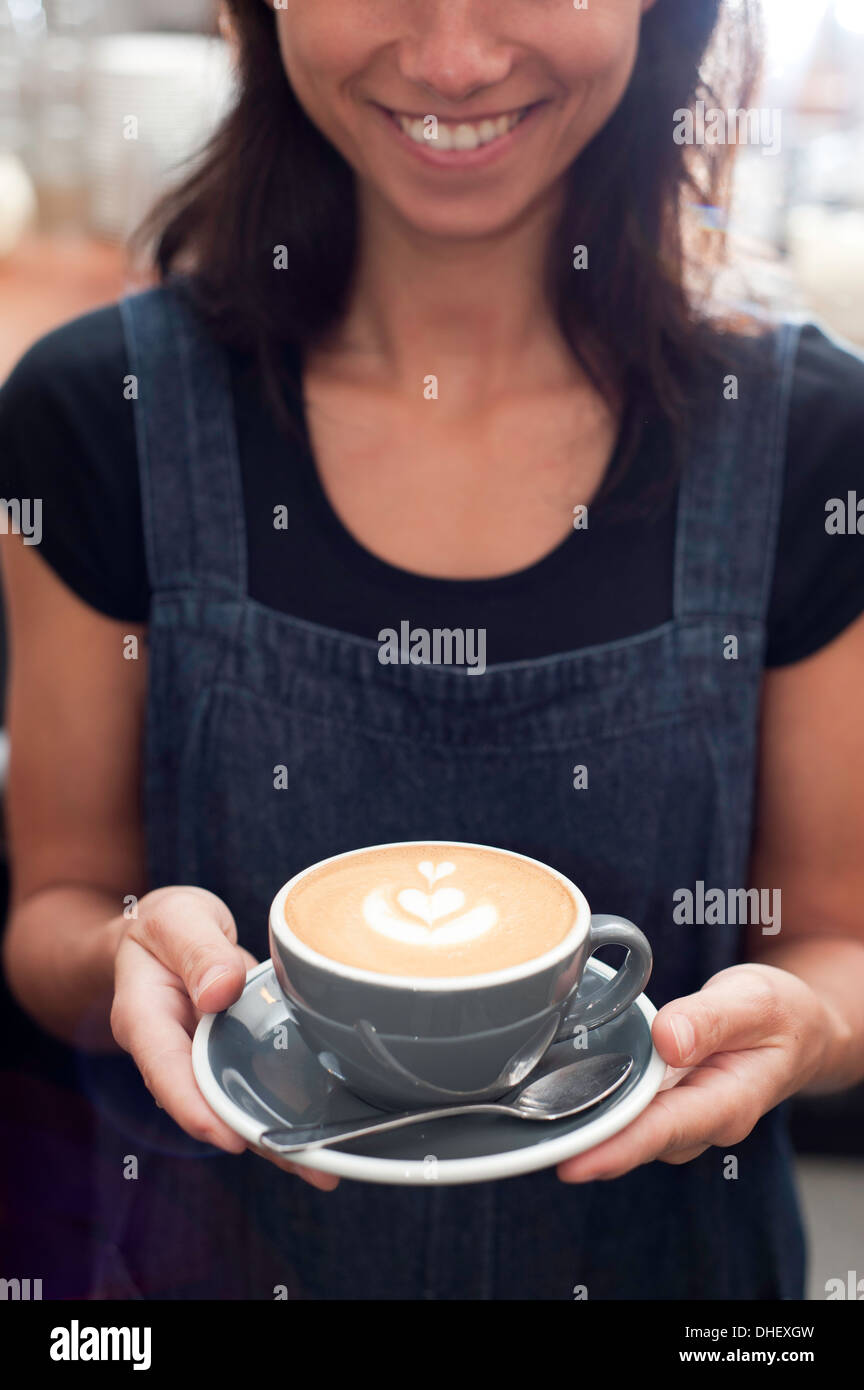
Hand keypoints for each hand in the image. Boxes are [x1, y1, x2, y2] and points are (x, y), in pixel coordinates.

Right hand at [110, 884, 339, 1191]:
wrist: (168, 931)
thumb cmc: (165, 924)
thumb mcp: (176, 919)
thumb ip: (197, 949)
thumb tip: (219, 991)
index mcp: (145, 1019)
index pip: (165, 1071)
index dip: (195, 1108)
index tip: (231, 1138)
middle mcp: (174, 1051)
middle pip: (208, 1104)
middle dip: (253, 1139)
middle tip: (309, 1165)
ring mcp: (206, 1057)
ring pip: (237, 1103)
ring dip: (278, 1135)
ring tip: (328, 1166)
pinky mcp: (235, 1053)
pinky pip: (256, 1084)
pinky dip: (287, 1103)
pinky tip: (326, 1126)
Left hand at [556, 962, 838, 1182]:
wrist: (796, 1027)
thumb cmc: (778, 1015)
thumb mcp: (755, 1002)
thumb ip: (711, 1019)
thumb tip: (667, 1039)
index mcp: (729, 1102)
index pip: (667, 1129)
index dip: (619, 1148)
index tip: (575, 1162)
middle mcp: (701, 1120)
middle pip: (638, 1139)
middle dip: (589, 1148)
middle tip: (537, 1148)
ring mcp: (682, 1115)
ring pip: (629, 1128)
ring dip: (588, 1128)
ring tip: (536, 1121)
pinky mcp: (665, 1102)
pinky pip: (628, 1111)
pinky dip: (597, 1106)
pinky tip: (560, 1097)